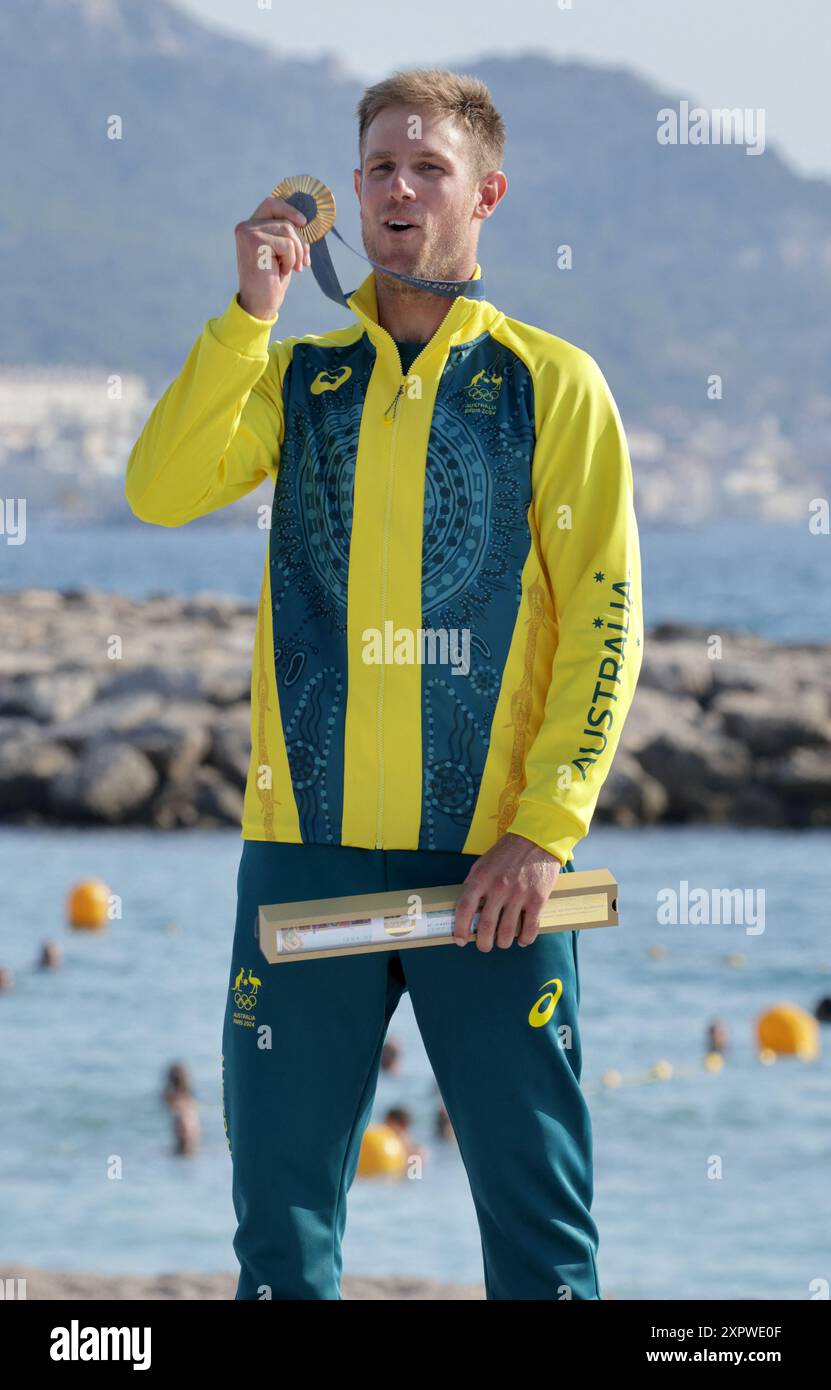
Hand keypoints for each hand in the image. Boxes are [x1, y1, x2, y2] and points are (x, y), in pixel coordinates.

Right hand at [234, 193, 311, 319]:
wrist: (260, 304)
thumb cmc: (271, 280)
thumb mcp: (281, 252)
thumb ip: (286, 234)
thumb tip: (304, 221)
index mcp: (250, 227)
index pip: (271, 204)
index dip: (289, 209)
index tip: (304, 222)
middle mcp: (246, 226)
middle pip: (285, 221)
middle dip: (300, 242)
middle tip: (302, 263)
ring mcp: (248, 232)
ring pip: (288, 230)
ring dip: (296, 253)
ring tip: (289, 268)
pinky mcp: (255, 241)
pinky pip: (287, 244)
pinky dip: (290, 260)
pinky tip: (280, 271)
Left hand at [453, 832, 561, 951]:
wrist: (538, 839)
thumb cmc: (508, 851)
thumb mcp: (484, 862)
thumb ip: (474, 882)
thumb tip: (466, 904)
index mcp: (481, 878)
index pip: (464, 909)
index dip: (460, 928)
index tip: (460, 940)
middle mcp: (499, 888)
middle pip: (486, 926)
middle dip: (483, 943)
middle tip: (484, 946)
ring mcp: (519, 895)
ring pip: (507, 932)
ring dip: (503, 943)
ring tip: (503, 942)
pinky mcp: (538, 899)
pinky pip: (530, 927)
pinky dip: (525, 939)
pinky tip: (522, 940)